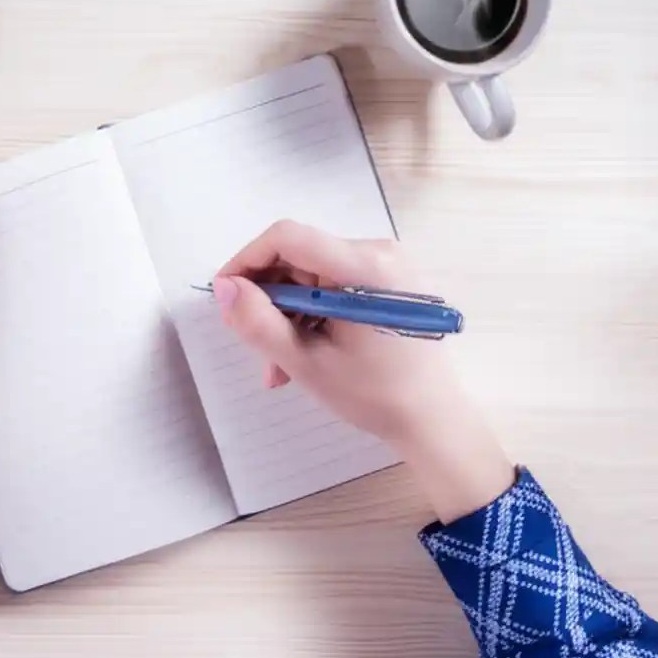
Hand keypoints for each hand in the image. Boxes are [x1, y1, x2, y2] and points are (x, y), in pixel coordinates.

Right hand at [213, 220, 512, 522]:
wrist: (433, 419)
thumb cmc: (375, 395)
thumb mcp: (306, 362)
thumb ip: (258, 322)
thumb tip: (223, 288)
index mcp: (364, 267)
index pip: (287, 238)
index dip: (247, 260)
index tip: (225, 296)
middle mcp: (379, 252)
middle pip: (299, 259)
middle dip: (269, 301)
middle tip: (256, 348)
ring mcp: (388, 265)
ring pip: (312, 277)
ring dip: (288, 316)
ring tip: (280, 367)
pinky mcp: (390, 281)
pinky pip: (334, 286)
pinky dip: (312, 315)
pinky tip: (304, 353)